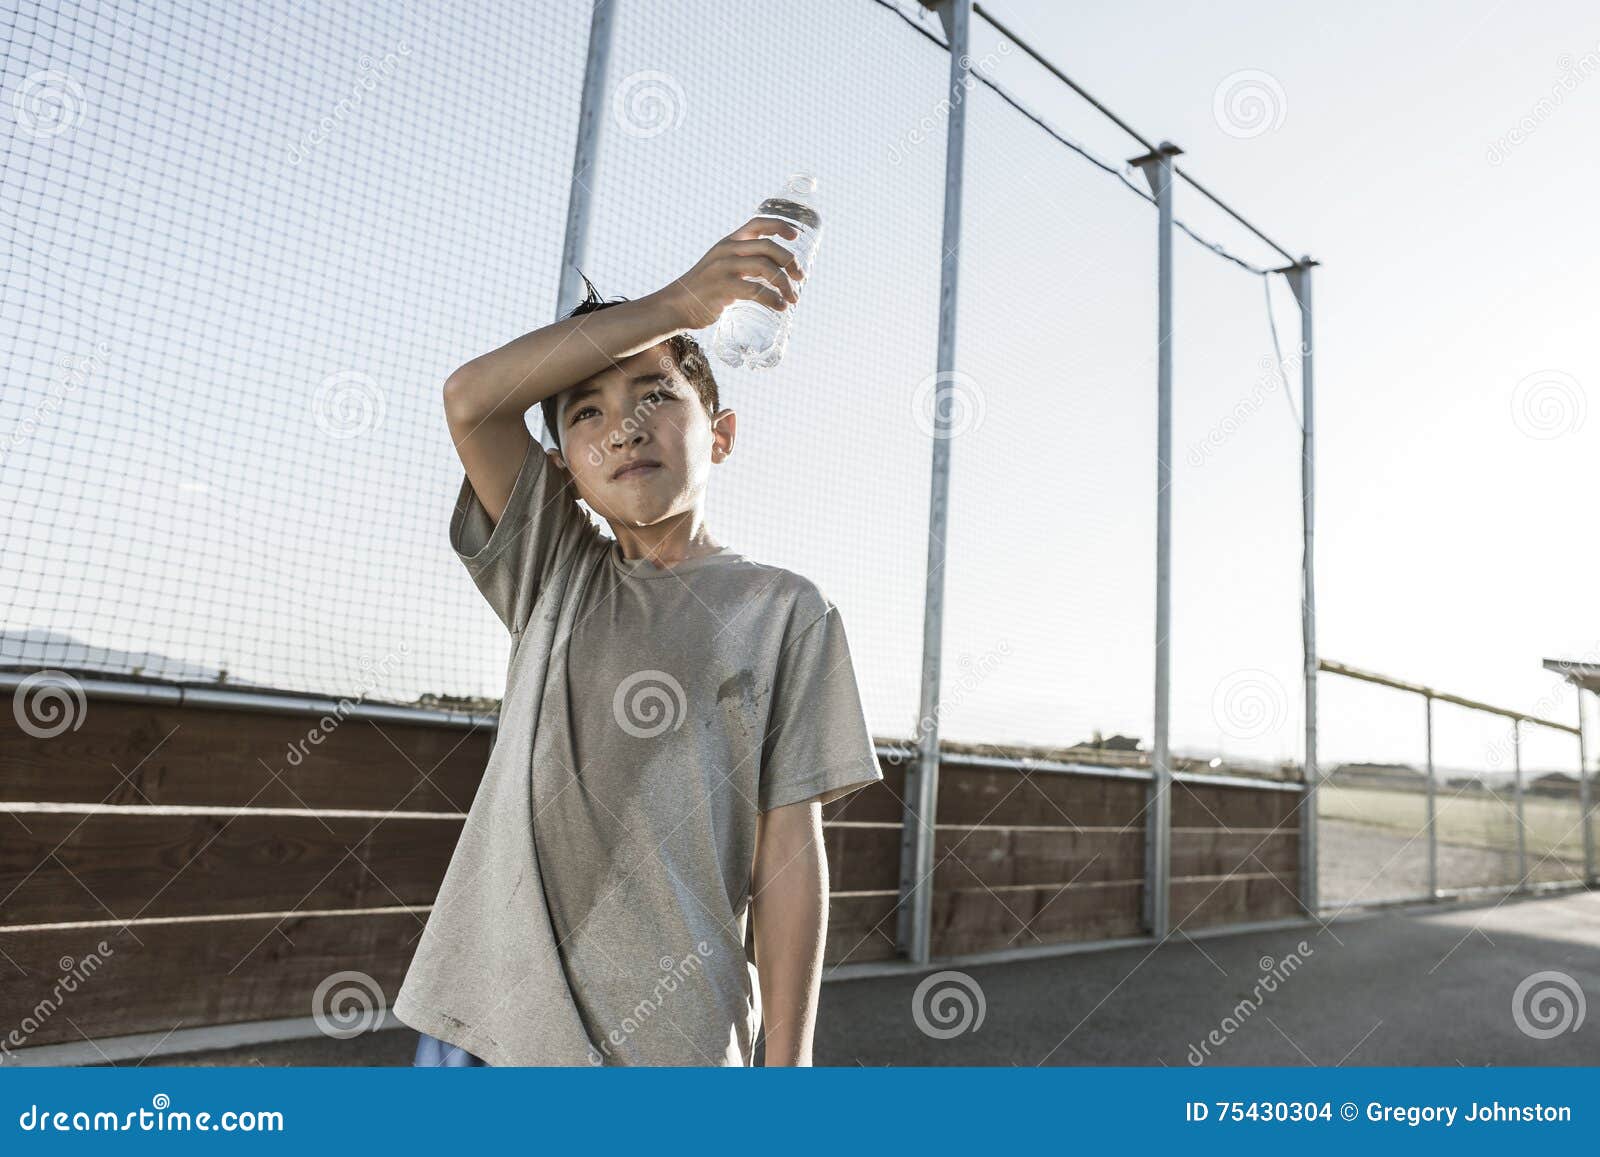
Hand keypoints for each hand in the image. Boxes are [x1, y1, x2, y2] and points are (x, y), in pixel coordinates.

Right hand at [655, 216, 805, 330]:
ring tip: (793, 298)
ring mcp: (724, 268)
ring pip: (765, 268)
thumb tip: (774, 273)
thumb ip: (742, 264)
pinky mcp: (722, 288)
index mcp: (728, 242)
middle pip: (768, 248)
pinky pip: (755, 290)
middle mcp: (727, 250)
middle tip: (800, 278)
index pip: (757, 224)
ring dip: (785, 284)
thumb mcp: (721, 266)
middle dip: (790, 262)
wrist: (676, 305)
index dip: (779, 226)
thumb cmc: (704, 289)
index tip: (795, 236)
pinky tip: (780, 307)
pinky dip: (772, 299)